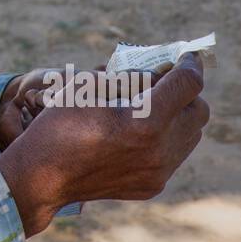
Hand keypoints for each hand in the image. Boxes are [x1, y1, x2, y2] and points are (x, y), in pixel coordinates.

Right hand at [0, 53, 208, 236]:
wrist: (42, 176)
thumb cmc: (59, 122)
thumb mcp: (89, 84)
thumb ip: (129, 75)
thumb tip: (158, 72)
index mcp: (145, 121)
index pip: (187, 84)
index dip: (189, 64)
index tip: (186, 55)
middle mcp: (159, 150)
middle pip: (198, 111)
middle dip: (185, 91)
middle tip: (162, 82)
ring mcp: (158, 172)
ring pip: (191, 135)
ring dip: (177, 115)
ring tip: (148, 107)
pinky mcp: (152, 186)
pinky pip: (173, 154)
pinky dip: (164, 138)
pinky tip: (136, 133)